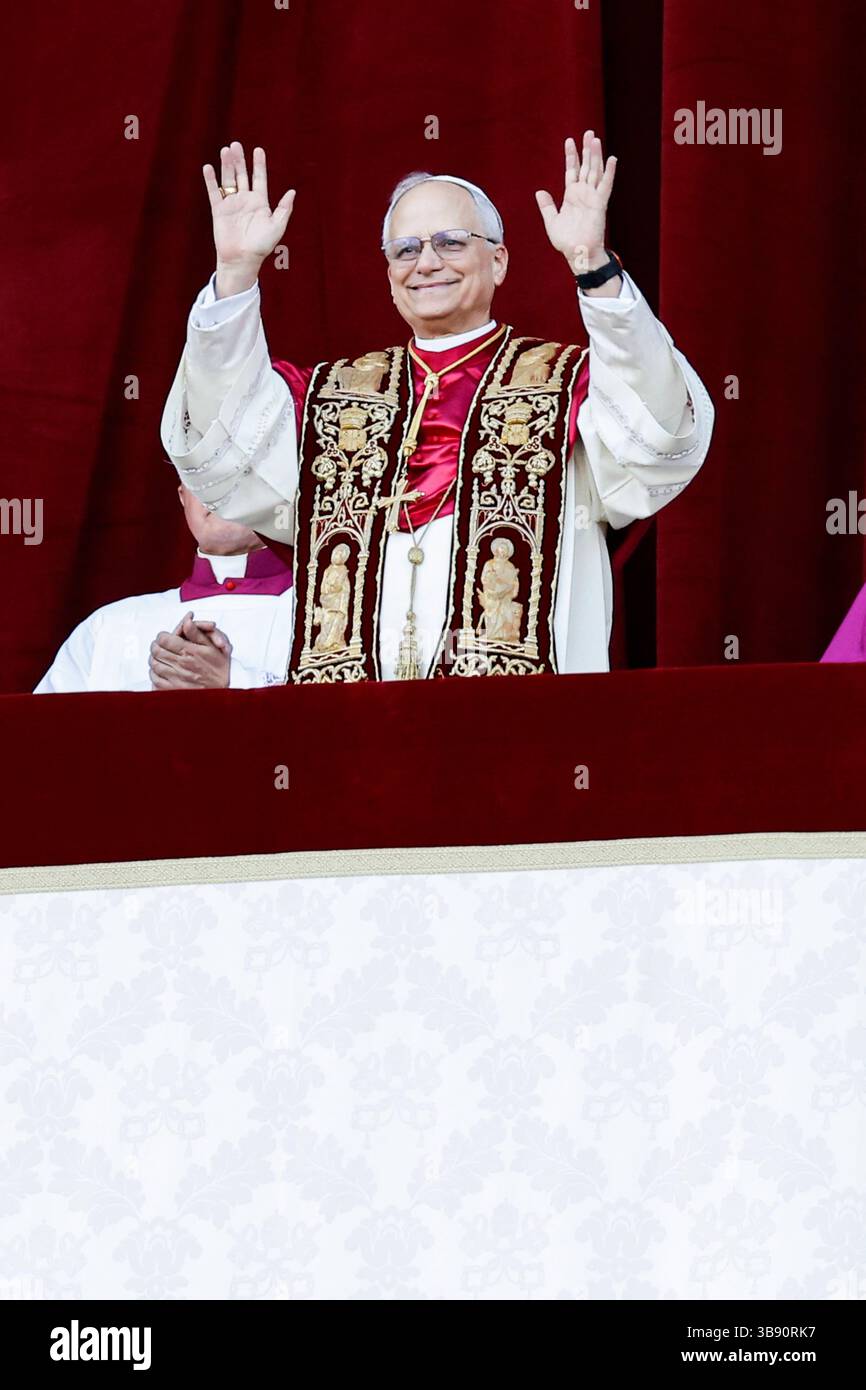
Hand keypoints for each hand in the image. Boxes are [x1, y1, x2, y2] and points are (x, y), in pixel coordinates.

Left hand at [149, 614, 232, 689]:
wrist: (222, 690)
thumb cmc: (218, 668)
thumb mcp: (211, 646)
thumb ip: (196, 633)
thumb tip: (187, 621)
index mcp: (189, 651)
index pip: (164, 639)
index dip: (162, 636)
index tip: (164, 637)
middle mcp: (181, 664)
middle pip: (157, 650)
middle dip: (156, 645)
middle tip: (159, 645)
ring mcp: (176, 677)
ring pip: (154, 664)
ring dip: (154, 658)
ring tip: (159, 657)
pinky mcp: (173, 689)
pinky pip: (156, 679)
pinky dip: (154, 673)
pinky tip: (159, 670)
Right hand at [203, 142, 295, 297]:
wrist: (242, 260)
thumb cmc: (261, 246)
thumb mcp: (277, 227)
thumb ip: (284, 209)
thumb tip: (292, 191)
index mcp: (260, 202)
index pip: (259, 178)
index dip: (259, 164)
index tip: (258, 150)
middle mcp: (245, 200)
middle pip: (242, 174)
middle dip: (239, 160)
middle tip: (236, 145)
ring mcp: (231, 204)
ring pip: (228, 179)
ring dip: (226, 165)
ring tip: (226, 151)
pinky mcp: (219, 210)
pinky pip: (214, 192)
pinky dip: (211, 180)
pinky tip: (209, 168)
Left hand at [535, 132, 616, 275]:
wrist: (577, 253)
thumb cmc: (566, 241)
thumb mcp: (552, 222)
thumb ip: (547, 206)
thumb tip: (539, 192)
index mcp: (571, 196)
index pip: (572, 170)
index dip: (571, 156)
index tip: (570, 141)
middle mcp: (583, 194)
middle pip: (585, 166)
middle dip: (586, 150)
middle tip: (588, 133)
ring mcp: (592, 198)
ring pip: (595, 171)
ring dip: (596, 155)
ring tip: (595, 139)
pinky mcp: (600, 204)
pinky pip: (606, 186)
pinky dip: (609, 172)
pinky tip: (611, 159)